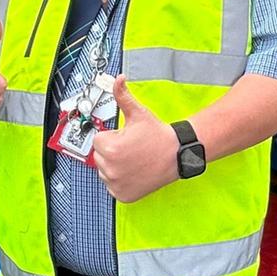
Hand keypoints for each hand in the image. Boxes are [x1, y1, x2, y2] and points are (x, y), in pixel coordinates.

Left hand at [88, 77, 178, 203]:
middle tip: (131, 147)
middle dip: (112, 150)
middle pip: (100, 156)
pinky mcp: (123, 195)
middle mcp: (111, 169)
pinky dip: (121, 180)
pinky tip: (134, 171)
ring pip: (105, 171)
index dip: (112, 136)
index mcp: (110, 148)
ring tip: (134, 159)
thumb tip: (118, 80)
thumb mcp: (138, 113)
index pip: (98, 140)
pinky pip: (113, 186)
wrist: (177, 154)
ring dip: (115, 165)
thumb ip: (123, 96)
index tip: (126, 137)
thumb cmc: (158, 136)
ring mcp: (116, 184)